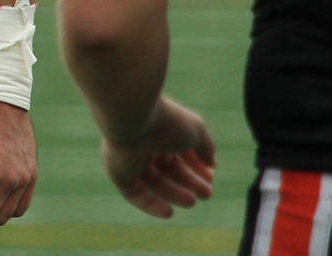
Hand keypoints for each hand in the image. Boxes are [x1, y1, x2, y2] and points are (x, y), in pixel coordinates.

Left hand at [100, 95, 215, 217]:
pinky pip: (134, 194)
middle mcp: (143, 145)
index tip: (211, 178)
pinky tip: (169, 213)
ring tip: (192, 202)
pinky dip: (151, 205)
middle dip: (189, 183)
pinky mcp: (119, 174)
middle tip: (207, 194)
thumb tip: (212, 164)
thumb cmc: (167, 122)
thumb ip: (206, 147)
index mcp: (160, 130)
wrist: (134, 119)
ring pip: (154, 183)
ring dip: (174, 194)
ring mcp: (130, 160)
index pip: (179, 153)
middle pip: (168, 170)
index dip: (196, 166)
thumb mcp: (196, 131)